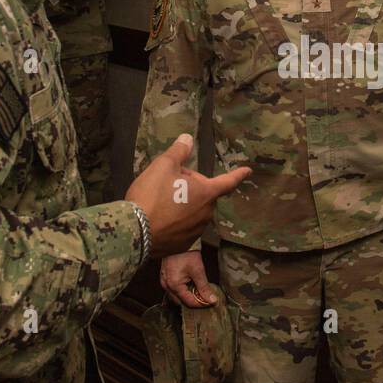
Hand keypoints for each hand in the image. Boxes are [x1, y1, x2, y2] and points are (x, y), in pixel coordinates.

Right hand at [124, 134, 250, 257]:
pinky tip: (159, 219)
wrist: (135, 231)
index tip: (248, 171)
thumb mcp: (163, 166)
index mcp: (206, 193)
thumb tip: (188, 138)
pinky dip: (176, 222)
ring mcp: (195, 232)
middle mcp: (206, 214)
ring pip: (194, 212)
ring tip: (161, 203)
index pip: (227, 181)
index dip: (238, 174)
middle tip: (169, 184)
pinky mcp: (182, 245)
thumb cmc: (152, 194)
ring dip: (184, 205)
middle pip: (204, 195)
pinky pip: (184, 228)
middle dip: (192, 187)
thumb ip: (179, 151)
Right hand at [159, 251, 215, 307]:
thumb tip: (212, 300)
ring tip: (199, 290)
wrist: (178, 240)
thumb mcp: (198, 271)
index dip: (201, 303)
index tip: (211, 302)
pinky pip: (173, 289)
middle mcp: (166, 286)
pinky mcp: (164, 277)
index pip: (189, 302)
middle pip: (181, 301)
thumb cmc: (186, 253)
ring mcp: (164, 281)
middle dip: (194, 300)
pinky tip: (191, 284)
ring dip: (188, 295)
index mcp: (174, 285)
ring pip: (177, 296)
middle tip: (205, 297)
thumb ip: (204, 288)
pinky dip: (182, 289)